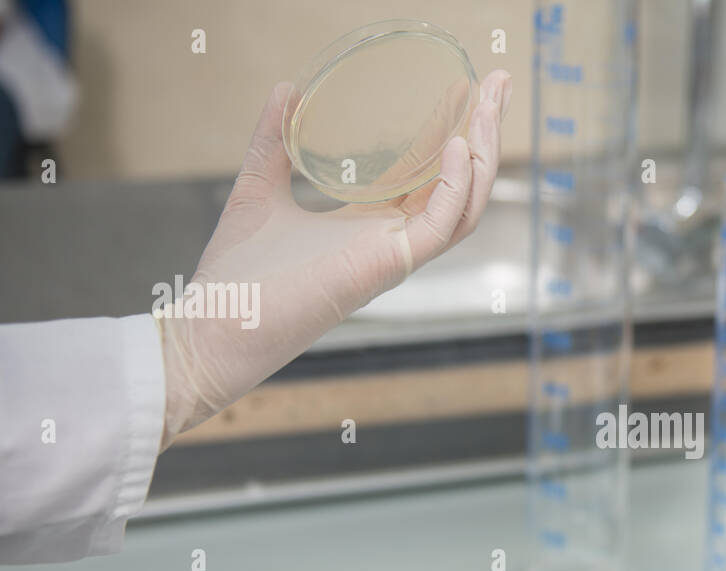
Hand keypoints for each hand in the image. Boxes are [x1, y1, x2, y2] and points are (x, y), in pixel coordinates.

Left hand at [155, 69, 511, 447]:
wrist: (217, 325)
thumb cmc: (237, 276)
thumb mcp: (256, 187)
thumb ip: (274, 140)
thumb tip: (286, 89)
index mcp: (371, 228)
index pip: (429, 178)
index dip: (450, 134)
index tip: (463, 88)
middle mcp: (393, 242)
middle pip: (461, 187)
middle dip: (484, 134)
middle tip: (498, 82)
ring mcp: (395, 256)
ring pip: (465, 205)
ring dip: (483, 153)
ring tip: (487, 103)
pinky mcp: (387, 266)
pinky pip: (439, 226)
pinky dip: (455, 186)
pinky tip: (454, 144)